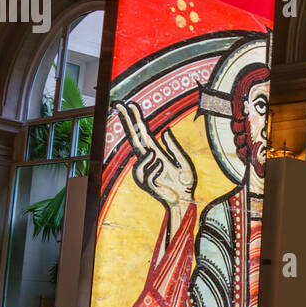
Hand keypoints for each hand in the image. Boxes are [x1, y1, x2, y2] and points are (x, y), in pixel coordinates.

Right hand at [115, 102, 196, 222]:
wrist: (186, 201)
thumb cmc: (186, 183)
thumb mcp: (184, 161)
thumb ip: (174, 147)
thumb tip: (165, 131)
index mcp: (156, 153)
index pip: (143, 133)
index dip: (136, 119)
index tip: (131, 105)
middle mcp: (148, 161)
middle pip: (134, 138)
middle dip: (127, 122)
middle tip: (119, 105)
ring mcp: (146, 172)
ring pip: (138, 159)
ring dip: (147, 157)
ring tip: (158, 159)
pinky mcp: (147, 184)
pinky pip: (146, 174)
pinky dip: (154, 169)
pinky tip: (162, 169)